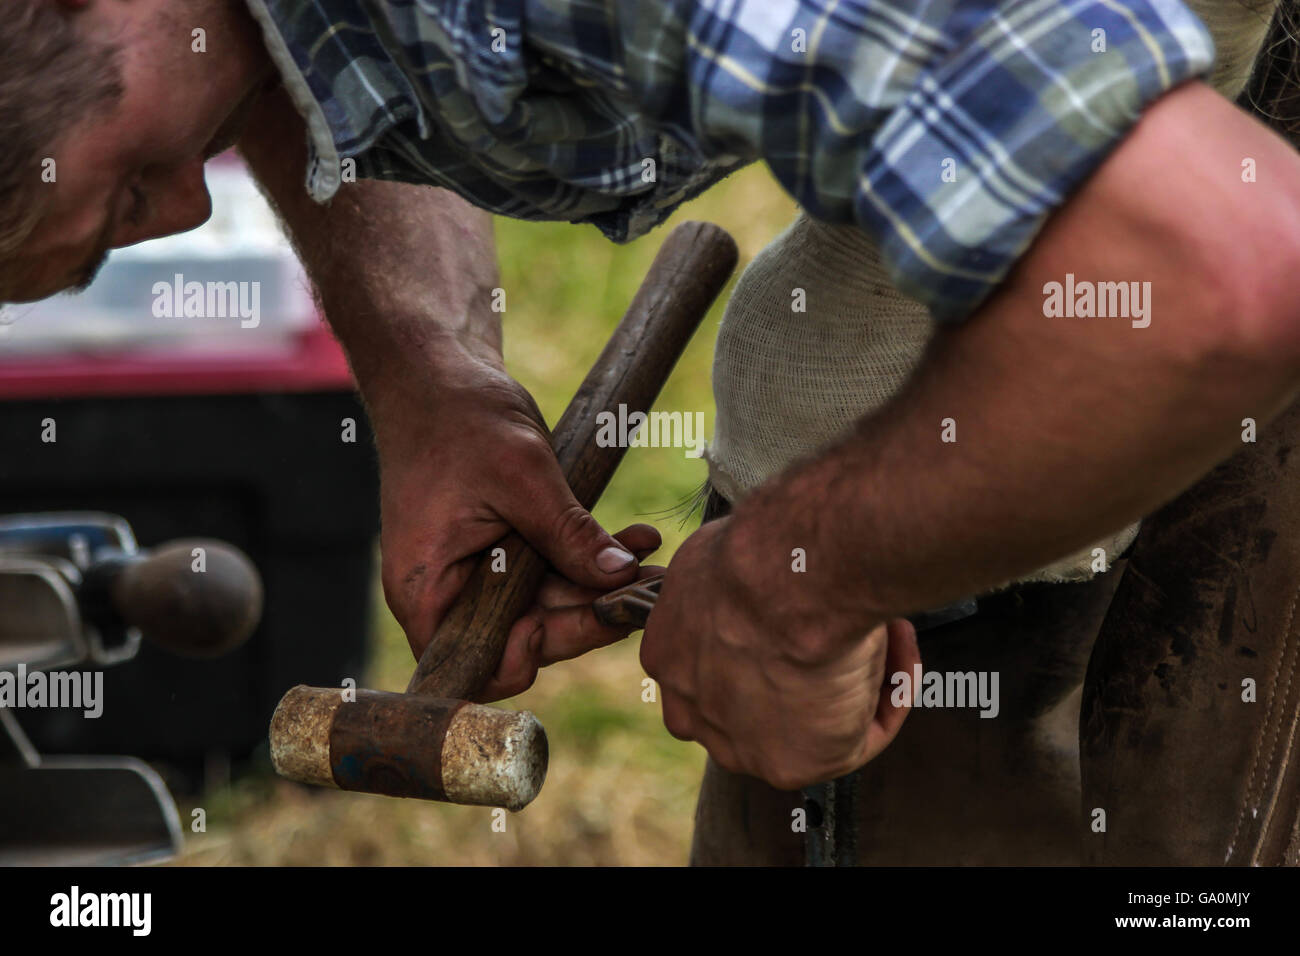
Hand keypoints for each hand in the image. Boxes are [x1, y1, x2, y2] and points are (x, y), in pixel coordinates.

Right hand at [366, 337, 654, 664]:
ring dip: (602, 586)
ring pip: (549, 604)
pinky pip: (555, 571)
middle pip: (523, 636)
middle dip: (588, 616)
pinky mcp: (508, 550)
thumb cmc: (456, 416)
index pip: (473, 661)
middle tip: (648, 595)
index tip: (573, 621)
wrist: (441, 372)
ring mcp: (481, 572)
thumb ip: (567, 531)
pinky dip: (593, 558)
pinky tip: (636, 540)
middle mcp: (450, 591)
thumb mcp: (519, 474)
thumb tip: (619, 578)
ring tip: (653, 563)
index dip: (524, 658)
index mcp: (426, 588)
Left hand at [639, 517, 918, 790]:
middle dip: (807, 668)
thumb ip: (725, 584)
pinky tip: (899, 649)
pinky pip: (852, 737)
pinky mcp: (794, 766)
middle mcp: (694, 713)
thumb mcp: (720, 550)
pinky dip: (885, 694)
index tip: (804, 609)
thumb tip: (744, 579)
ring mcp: (742, 746)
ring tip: (884, 627)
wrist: (792, 577)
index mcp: (669, 659)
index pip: (712, 664)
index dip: (768, 637)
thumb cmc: (760, 551)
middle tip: (848, 626)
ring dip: (852, 677)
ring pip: (808, 721)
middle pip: (759, 699)